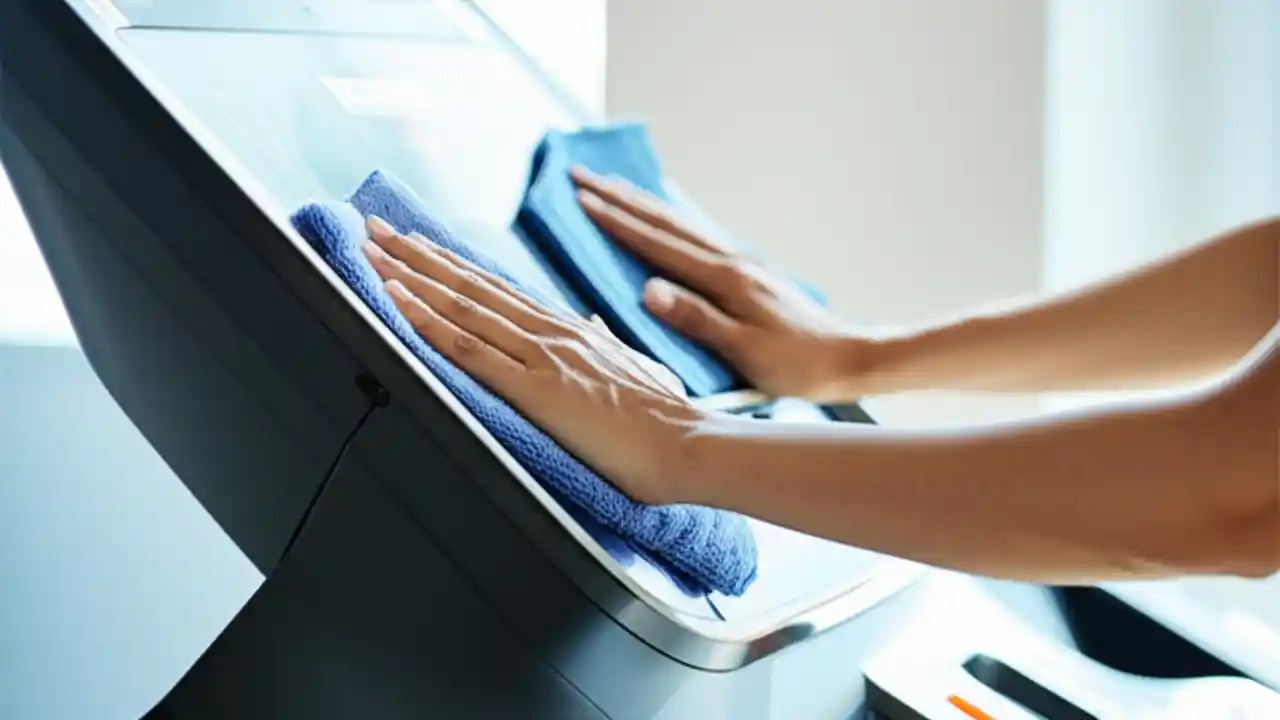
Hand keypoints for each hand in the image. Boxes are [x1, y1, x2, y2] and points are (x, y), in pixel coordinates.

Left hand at [363, 215, 705, 504]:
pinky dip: (428, 321)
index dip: (455, 266)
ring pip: (462, 306)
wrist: (686, 443)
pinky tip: (396, 300)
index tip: (420, 245)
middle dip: (418, 256)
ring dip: (410, 277)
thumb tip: (592, 324)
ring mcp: (540, 355)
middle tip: (376, 229)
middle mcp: (550, 331)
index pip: (498, 289)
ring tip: (371, 252)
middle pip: (471, 284)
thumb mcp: (636, 369)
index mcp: (571, 330)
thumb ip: (607, 344)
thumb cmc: (665, 418)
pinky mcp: (534, 387)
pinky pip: (468, 348)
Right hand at [571, 167, 870, 400]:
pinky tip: (665, 217)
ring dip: (643, 203)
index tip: (581, 200)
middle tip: (581, 176)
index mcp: (725, 279)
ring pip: (681, 223)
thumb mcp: (745, 351)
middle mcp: (730, 262)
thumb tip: (647, 289)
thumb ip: (696, 319)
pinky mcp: (747, 273)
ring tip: (611, 184)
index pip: (658, 244)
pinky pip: (697, 235)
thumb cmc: (799, 365)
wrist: (850, 358)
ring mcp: (740, 264)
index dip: (617, 222)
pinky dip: (671, 219)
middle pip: (665, 222)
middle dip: (620, 198)